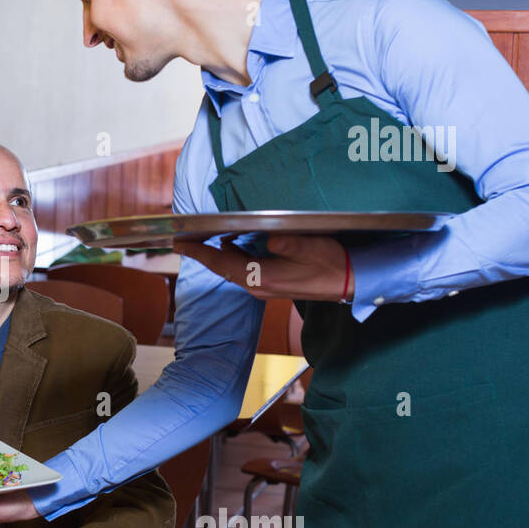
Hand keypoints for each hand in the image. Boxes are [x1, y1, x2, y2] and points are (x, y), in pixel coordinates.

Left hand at [171, 234, 352, 301]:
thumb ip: (289, 243)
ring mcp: (262, 288)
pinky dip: (232, 258)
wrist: (349, 283)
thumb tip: (269, 239)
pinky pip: (242, 271)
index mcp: (263, 277)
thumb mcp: (312, 248)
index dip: (200, 253)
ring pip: (230, 270)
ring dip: (217, 255)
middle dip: (202, 253)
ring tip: (201, 239)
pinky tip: (232, 244)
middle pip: (221, 268)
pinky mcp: (269, 285)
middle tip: (182, 239)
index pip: (222, 263)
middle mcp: (258, 286)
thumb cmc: (331, 263)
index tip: (179, 244)